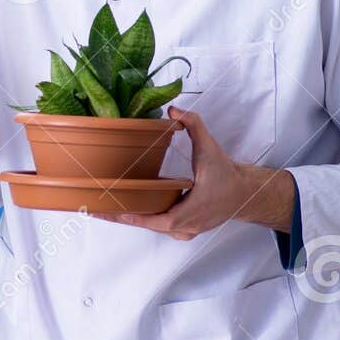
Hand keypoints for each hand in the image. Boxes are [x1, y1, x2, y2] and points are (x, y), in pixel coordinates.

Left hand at [96, 106, 295, 237]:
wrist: (244, 193)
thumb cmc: (226, 174)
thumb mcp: (210, 148)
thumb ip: (194, 125)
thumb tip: (174, 109)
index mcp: (192, 210)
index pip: (160, 220)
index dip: (136, 218)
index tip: (114, 212)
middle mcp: (187, 226)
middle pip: (149, 225)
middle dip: (122, 217)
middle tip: (96, 210)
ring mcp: (186, 231)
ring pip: (153, 227)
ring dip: (132, 219)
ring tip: (105, 211)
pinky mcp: (185, 230)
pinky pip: (160, 227)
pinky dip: (144, 220)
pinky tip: (126, 212)